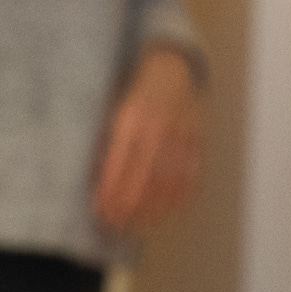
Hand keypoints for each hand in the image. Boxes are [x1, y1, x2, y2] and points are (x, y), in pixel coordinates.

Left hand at [93, 42, 202, 231]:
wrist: (171, 67)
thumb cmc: (134, 91)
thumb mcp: (112, 106)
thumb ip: (106, 139)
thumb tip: (93, 178)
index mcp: (130, 117)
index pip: (119, 164)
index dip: (110, 191)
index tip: (101, 211)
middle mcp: (156, 126)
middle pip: (143, 177)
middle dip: (129, 205)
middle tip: (118, 224)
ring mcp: (180, 133)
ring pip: (168, 179)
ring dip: (153, 206)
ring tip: (139, 224)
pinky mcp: (196, 138)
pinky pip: (190, 173)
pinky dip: (180, 195)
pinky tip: (168, 211)